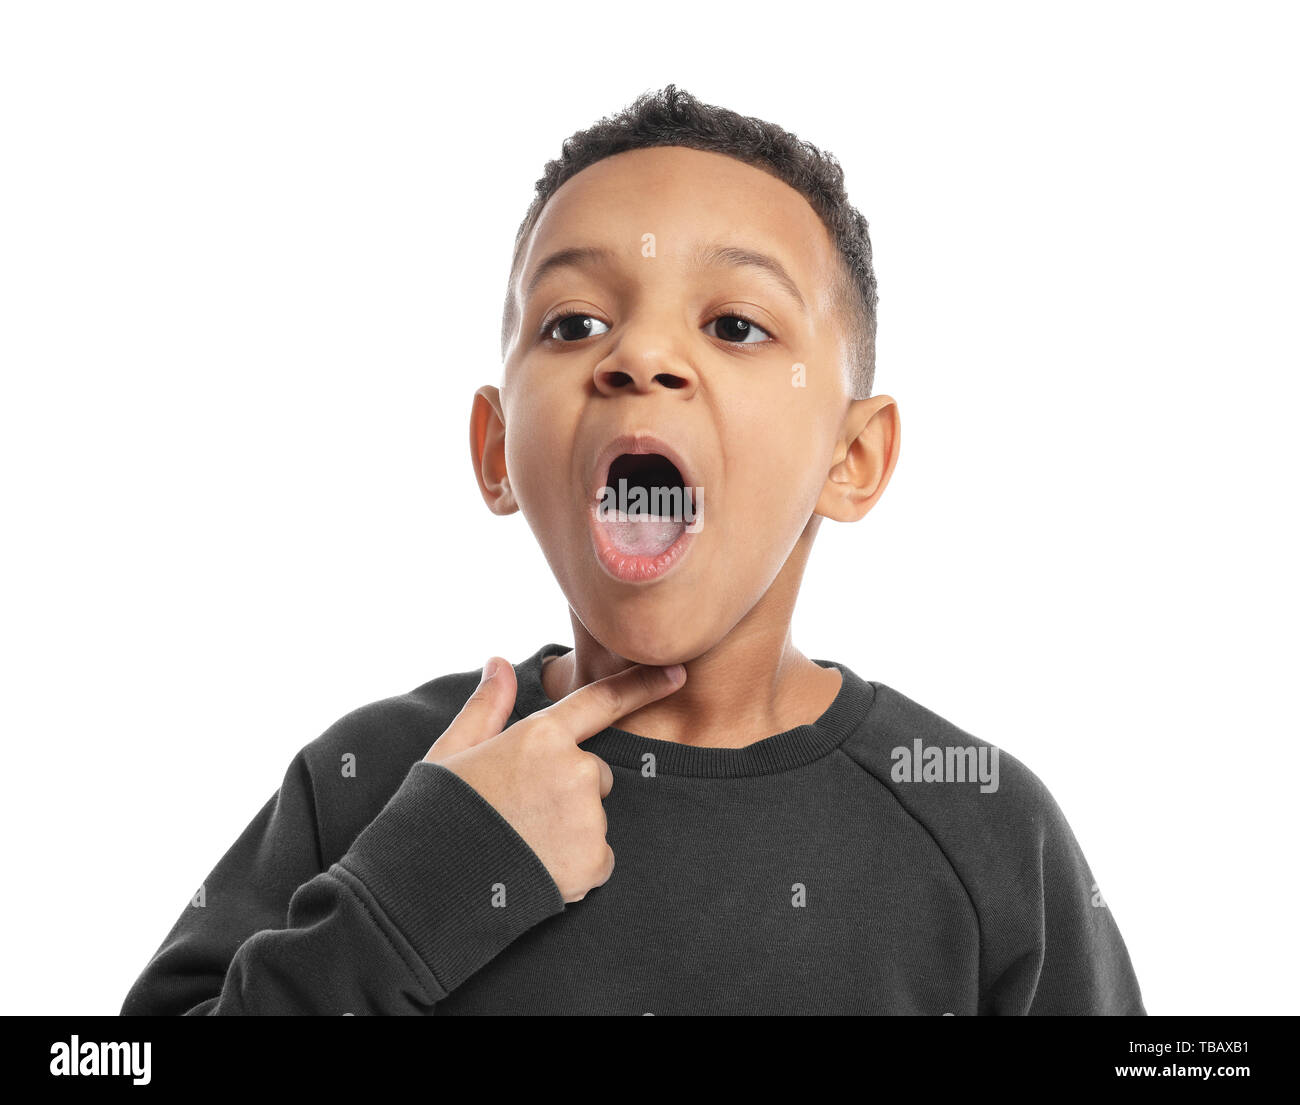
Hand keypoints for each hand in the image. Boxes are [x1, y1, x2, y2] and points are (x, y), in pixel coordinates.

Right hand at [423, 656, 685, 901]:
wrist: (427, 888)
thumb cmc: (436, 813)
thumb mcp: (452, 750)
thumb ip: (486, 706)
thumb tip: (498, 662)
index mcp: (540, 735)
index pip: (601, 703)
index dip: (642, 685)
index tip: (678, 672)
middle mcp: (574, 769)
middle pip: (594, 774)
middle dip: (567, 791)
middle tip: (520, 814)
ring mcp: (588, 816)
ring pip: (594, 818)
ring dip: (569, 831)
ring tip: (522, 844)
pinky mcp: (594, 860)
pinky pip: (598, 858)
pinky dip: (575, 867)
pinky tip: (536, 869)